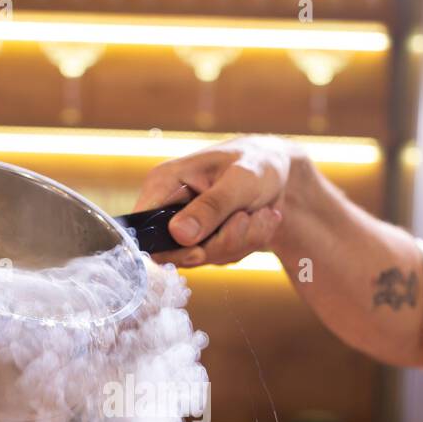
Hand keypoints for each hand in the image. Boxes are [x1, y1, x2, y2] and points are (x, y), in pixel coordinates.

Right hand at [132, 136, 300, 266]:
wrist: (279, 171)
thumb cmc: (257, 163)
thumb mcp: (239, 180)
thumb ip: (210, 207)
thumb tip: (179, 235)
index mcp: (164, 184)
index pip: (143, 228)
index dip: (167, 248)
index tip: (200, 249)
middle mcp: (170, 208)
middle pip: (178, 252)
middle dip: (220, 242)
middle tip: (246, 218)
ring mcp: (188, 228)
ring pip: (206, 258)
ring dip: (240, 240)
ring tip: (259, 212)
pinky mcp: (206, 241)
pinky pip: (223, 257)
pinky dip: (248, 242)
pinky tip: (259, 218)